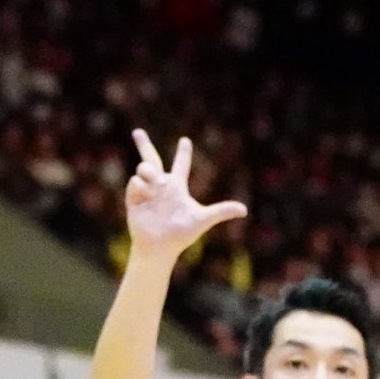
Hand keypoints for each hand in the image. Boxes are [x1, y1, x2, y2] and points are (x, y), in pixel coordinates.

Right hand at [123, 128, 246, 258]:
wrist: (160, 247)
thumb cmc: (181, 234)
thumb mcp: (202, 219)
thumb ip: (221, 211)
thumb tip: (244, 210)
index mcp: (177, 187)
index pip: (181, 165)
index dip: (184, 153)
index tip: (185, 140)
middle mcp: (161, 185)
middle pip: (152, 159)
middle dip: (144, 144)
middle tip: (137, 131)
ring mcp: (146, 191)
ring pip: (144, 167)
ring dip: (147, 170)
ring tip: (154, 180)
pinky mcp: (134, 198)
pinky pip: (135, 182)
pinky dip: (141, 186)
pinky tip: (147, 196)